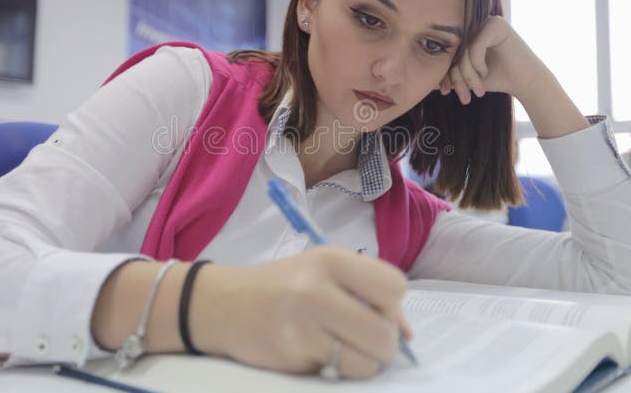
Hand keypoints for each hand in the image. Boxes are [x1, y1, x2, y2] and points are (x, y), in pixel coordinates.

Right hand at [195, 247, 409, 378]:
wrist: (223, 303)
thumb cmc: (282, 285)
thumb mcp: (324, 272)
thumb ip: (367, 294)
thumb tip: (408, 334)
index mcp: (330, 259)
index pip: (393, 286)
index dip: (392, 306)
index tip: (375, 310)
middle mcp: (316, 288)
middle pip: (384, 332)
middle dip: (383, 343)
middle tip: (364, 338)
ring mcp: (302, 324)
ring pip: (366, 361)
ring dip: (362, 362)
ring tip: (341, 348)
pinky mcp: (292, 354)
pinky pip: (338, 372)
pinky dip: (337, 369)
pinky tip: (318, 353)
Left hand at [439, 16, 546, 103]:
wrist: (525, 82)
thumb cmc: (496, 79)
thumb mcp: (466, 78)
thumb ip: (448, 74)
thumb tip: (425, 80)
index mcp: (466, 34)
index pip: (447, 53)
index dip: (444, 73)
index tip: (446, 92)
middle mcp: (475, 25)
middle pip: (454, 51)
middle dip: (456, 78)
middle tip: (463, 97)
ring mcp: (486, 22)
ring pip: (464, 51)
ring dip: (467, 76)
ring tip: (476, 91)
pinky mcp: (497, 24)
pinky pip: (475, 46)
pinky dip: (477, 64)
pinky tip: (485, 74)